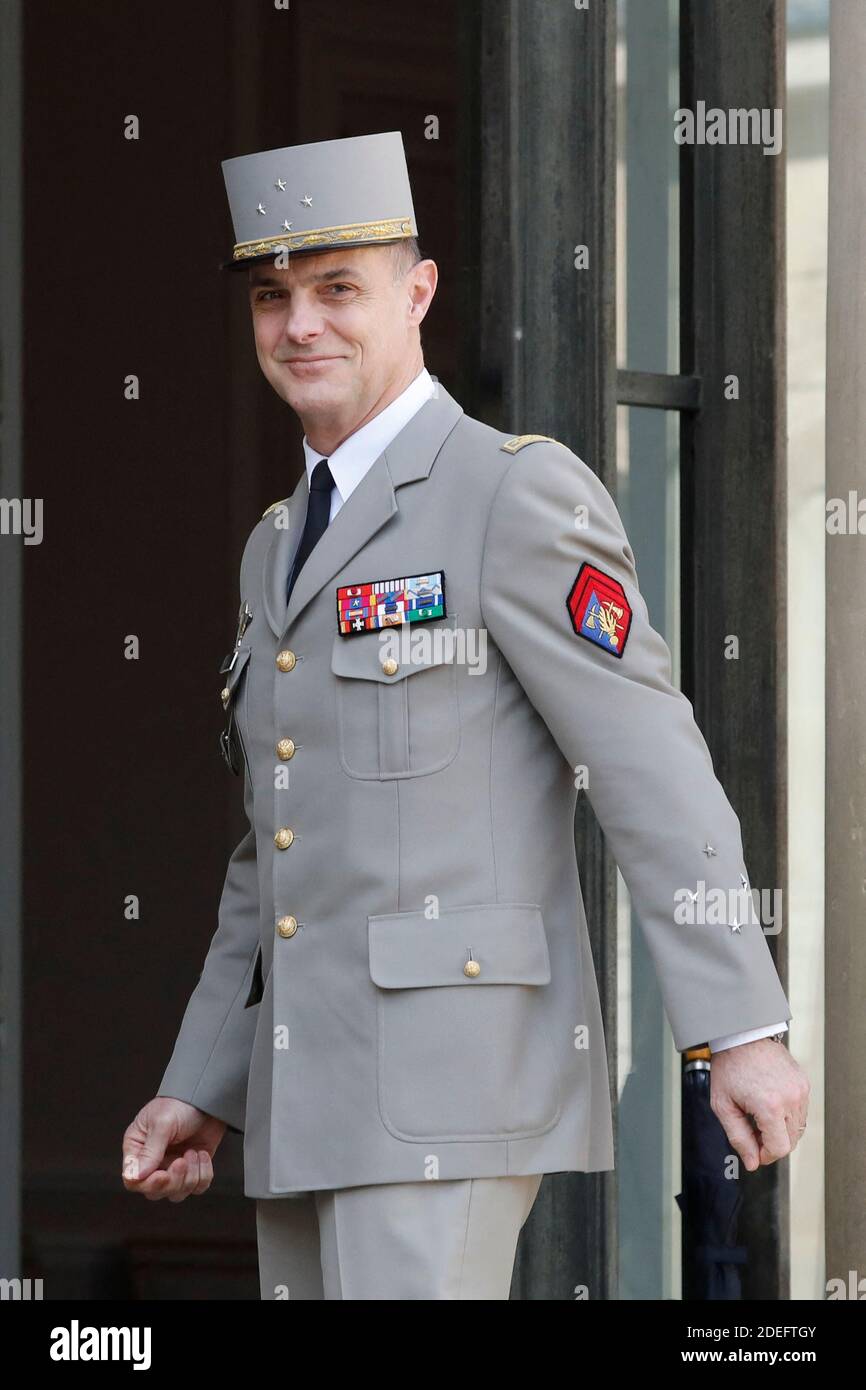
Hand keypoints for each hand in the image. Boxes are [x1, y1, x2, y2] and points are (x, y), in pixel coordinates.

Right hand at [122, 1097, 226, 1200]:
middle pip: (154, 1191)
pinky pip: (197, 1188)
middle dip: (173, 1181)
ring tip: (193, 1153)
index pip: (133, 1180)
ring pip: (176, 1193)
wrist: (208, 1098)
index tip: (163, 1175)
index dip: (148, 1183)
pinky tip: (203, 1155)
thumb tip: (134, 1177)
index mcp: (136, 1149)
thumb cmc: (179, 1104)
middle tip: (182, 1161)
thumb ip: (150, 1151)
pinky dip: (203, 1175)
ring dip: (189, 1177)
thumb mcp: (162, 1123)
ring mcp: (172, 1167)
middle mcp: (152, 1162)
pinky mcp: (193, 1170)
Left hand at [710, 1037, 809, 1171]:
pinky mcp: (804, 1083)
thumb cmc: (729, 1066)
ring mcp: (800, 1090)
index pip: (779, 1148)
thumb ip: (738, 1138)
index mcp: (770, 1105)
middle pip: (790, 1141)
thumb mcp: (723, 1105)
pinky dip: (787, 1116)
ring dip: (780, 1130)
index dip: (765, 1155)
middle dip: (771, 1143)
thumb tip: (752, 1162)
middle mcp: (790, 1098)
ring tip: (759, 1116)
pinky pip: (800, 1111)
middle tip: (752, 1131)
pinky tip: (769, 1104)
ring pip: (798, 1128)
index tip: (754, 1150)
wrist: (741, 1036)